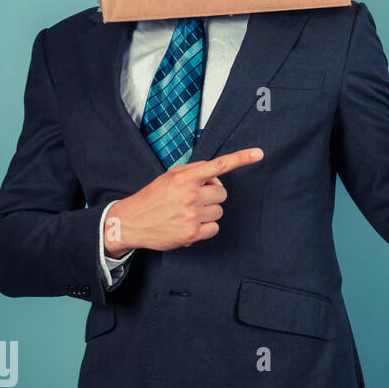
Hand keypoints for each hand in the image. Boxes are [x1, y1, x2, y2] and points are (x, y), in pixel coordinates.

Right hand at [103, 148, 264, 256]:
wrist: (130, 222)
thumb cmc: (152, 198)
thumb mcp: (169, 177)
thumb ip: (194, 171)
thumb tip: (215, 173)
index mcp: (185, 178)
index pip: (219, 165)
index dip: (241, 158)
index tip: (259, 153)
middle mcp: (190, 195)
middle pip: (223, 194)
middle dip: (212, 196)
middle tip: (193, 199)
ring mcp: (192, 215)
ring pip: (219, 211)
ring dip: (208, 212)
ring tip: (187, 213)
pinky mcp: (191, 234)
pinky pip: (214, 228)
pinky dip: (205, 228)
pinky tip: (189, 225)